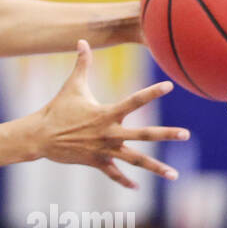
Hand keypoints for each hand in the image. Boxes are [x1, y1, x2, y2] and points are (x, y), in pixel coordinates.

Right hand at [20, 39, 188, 188]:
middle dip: (166, 134)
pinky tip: (137, 187)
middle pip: (143, 135)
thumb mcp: (71, 85)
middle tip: (186, 134)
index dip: (152, 93)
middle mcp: (109, 133)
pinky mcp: (96, 162)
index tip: (169, 86)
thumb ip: (81, 63)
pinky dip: (125, 181)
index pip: (134, 101)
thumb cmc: (57, 109)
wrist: (40, 136)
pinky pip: (114, 174)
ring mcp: (104, 149)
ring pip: (135, 159)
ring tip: (173, 175)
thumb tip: (81, 40)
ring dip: (155, 167)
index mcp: (106, 113)